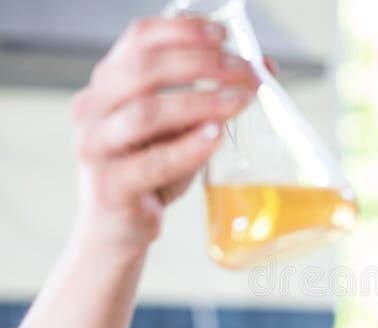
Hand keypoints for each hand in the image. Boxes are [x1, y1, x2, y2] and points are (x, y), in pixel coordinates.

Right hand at [70, 16, 262, 257]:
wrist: (121, 228)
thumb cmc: (152, 171)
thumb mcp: (184, 128)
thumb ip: (212, 97)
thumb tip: (265, 68)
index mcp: (109, 83)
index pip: (139, 38)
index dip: (183, 30)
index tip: (224, 34)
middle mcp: (93, 107)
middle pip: (144, 69)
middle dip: (202, 64)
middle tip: (245, 72)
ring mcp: (96, 146)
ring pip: (146, 112)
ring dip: (200, 102)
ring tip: (241, 101)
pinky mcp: (109, 186)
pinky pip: (152, 162)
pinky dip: (188, 148)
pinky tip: (216, 137)